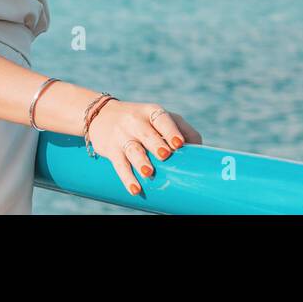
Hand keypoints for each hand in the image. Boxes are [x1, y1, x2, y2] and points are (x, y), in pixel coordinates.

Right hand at [86, 100, 202, 196]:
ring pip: (132, 149)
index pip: (162, 118)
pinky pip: (119, 165)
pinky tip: (135, 189)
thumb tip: (201, 151)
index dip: (171, 130)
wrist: (101, 115)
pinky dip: (127, 178)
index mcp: (152, 112)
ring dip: (141, 161)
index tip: (179, 143)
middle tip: (165, 155)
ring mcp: (122, 135)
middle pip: (147, 133)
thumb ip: (181, 129)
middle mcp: (136, 121)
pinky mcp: (111, 150)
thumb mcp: (158, 117)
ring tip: (148, 172)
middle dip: (156, 144)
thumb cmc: (142, 120)